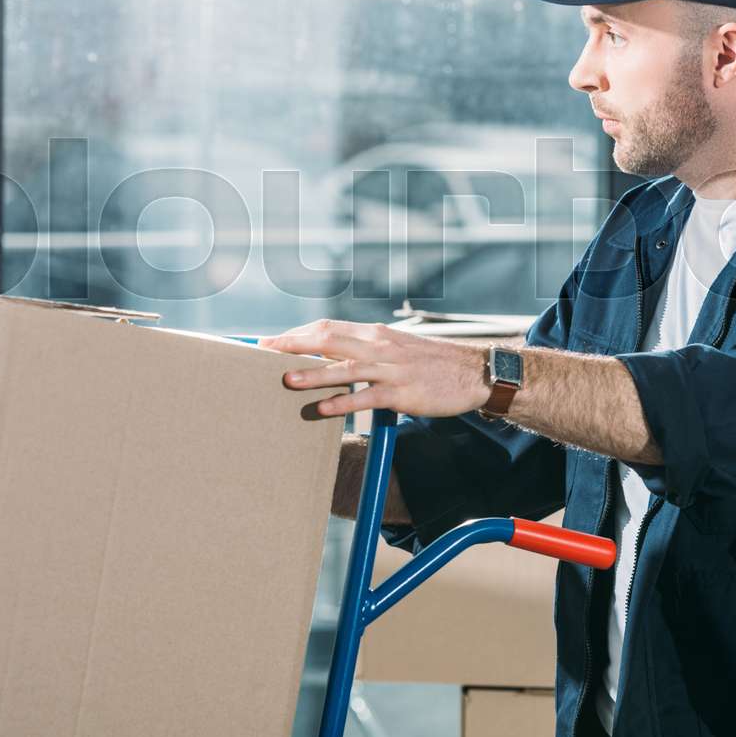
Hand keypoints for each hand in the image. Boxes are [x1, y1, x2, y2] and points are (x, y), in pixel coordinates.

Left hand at [258, 319, 489, 418]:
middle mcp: (379, 346)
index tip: (270, 341)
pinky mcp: (401, 393)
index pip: (328, 327)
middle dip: (294, 345)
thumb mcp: (395, 347)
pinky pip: (366, 397)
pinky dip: (343, 402)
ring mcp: (390, 369)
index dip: (296, 334)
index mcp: (375, 333)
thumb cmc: (430, 363)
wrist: (471, 373)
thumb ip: (365, 348)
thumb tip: (332, 353)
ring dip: (313, 373)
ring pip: (345, 368)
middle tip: (263, 353)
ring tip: (286, 379)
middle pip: (329, 340)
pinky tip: (322, 409)